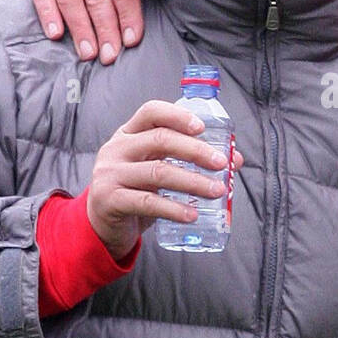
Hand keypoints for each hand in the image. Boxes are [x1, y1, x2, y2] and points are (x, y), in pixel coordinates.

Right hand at [87, 100, 243, 259]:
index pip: (152, 111)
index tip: (202, 127)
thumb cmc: (136, 191)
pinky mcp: (109, 200)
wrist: (102, 225)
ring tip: (217, 191)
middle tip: (221, 164)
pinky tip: (192, 214)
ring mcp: (110, 174)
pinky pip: (147, 202)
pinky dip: (174, 209)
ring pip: (158, 172)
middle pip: (160, 139)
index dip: (178, 115)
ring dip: (193, 182)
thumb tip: (235, 160)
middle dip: (196, 150)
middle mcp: (116, 149)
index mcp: (128, 134)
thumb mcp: (158, 170)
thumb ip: (190, 162)